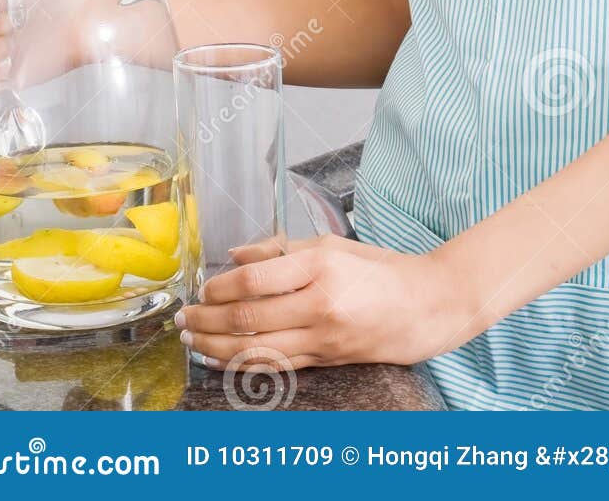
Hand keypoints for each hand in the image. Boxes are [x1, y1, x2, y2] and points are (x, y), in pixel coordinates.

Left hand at [176, 233, 470, 371]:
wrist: (425, 306)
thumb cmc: (381, 269)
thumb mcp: (333, 243)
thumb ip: (280, 249)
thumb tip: (235, 254)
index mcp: (321, 266)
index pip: (256, 279)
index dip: (221, 287)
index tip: (203, 288)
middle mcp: (320, 304)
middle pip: (249, 319)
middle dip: (207, 321)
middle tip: (183, 318)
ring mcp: (323, 337)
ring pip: (256, 350)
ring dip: (216, 347)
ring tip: (192, 341)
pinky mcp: (325, 360)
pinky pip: (275, 366)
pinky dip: (242, 365)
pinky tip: (221, 359)